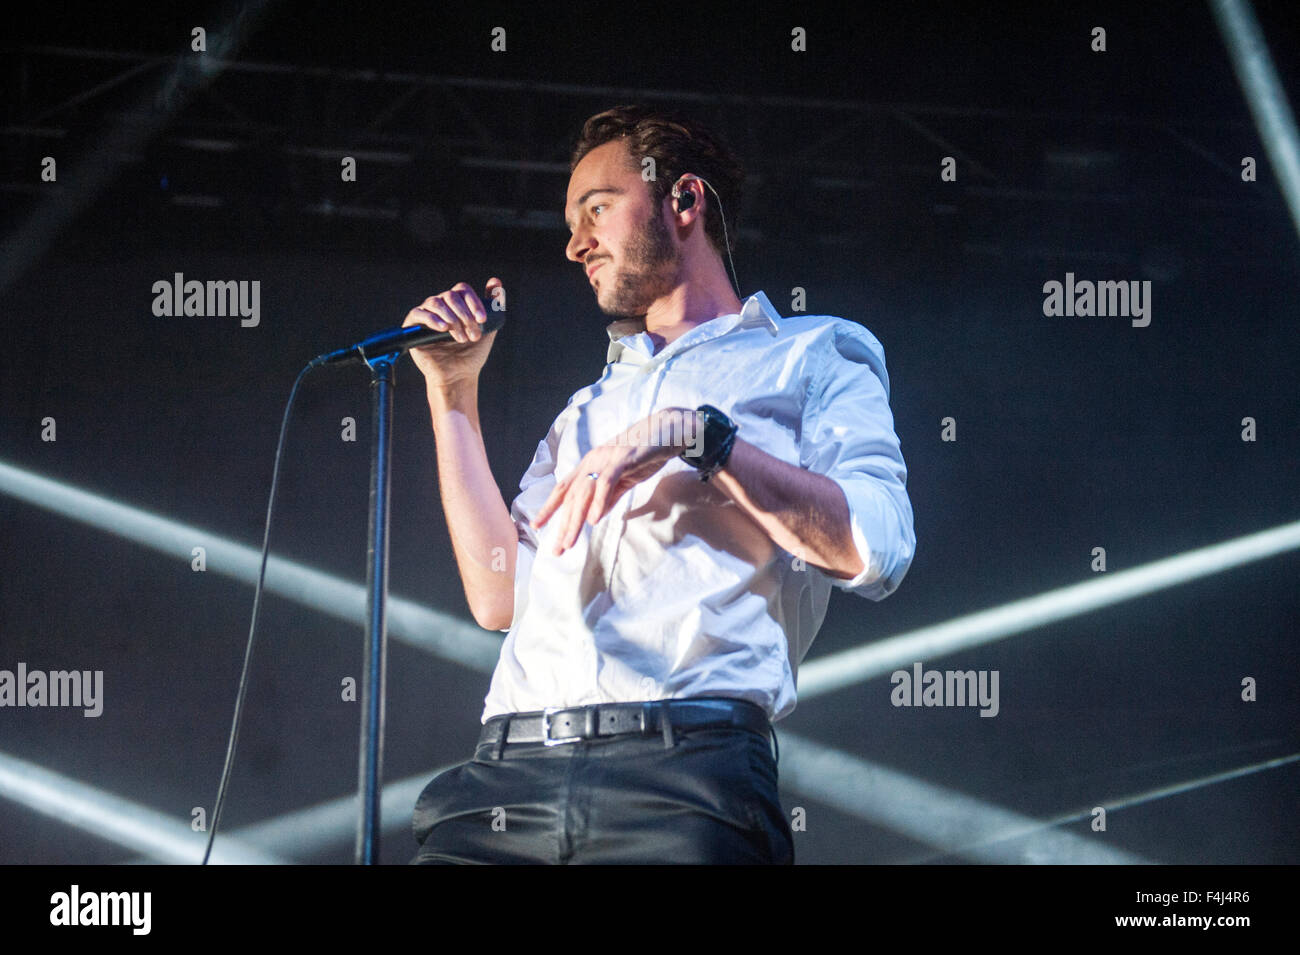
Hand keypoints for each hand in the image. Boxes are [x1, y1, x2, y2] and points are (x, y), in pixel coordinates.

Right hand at [402, 278, 503, 390]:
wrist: (458, 376)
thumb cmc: (471, 354)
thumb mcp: (488, 329)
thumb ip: (493, 306)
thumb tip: (496, 281)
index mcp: (457, 304)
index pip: (463, 291)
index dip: (474, 302)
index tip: (482, 320)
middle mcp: (441, 306)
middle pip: (450, 296)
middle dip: (464, 314)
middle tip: (472, 334)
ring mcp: (427, 314)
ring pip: (435, 302)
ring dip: (450, 317)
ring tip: (459, 336)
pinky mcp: (413, 325)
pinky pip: (419, 313)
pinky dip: (431, 319)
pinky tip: (443, 328)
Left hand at [533, 407, 693, 555]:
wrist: (667, 430)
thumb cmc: (645, 455)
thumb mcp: (623, 480)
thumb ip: (608, 497)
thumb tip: (594, 517)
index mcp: (589, 465)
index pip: (564, 489)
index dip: (549, 508)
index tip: (537, 526)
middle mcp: (592, 461)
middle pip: (571, 496)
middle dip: (562, 524)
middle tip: (557, 549)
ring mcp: (606, 459)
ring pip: (584, 493)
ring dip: (576, 520)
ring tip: (569, 542)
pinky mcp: (622, 459)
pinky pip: (606, 483)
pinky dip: (599, 502)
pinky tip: (594, 520)